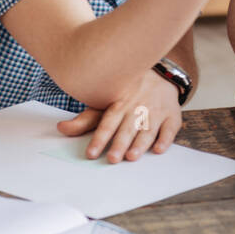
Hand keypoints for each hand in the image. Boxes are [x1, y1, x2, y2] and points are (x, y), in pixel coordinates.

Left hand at [56, 69, 182, 162]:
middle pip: (128, 127)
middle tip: (112, 158)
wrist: (161, 75)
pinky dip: (165, 138)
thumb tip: (61, 128)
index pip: (108, 122)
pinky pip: (170, 127)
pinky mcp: (172, 114)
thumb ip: (86, 119)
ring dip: (140, 143)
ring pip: (148, 128)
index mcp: (119, 103)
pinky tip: (159, 149)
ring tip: (132, 156)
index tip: (91, 153)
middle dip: (120, 143)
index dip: (100, 138)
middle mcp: (138, 106)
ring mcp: (156, 110)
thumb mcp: (106, 102)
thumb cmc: (128, 93)